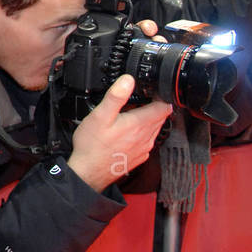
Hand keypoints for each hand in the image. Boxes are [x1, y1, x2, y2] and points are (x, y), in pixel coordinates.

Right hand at [67, 75, 171, 191]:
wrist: (88, 172)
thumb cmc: (92, 145)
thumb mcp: (100, 115)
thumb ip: (116, 96)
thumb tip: (128, 80)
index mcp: (139, 124)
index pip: (163, 107)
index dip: (160, 96)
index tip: (151, 90)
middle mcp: (146, 137)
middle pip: (160, 118)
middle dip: (154, 107)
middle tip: (139, 100)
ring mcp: (143, 149)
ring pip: (154, 130)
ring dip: (148, 121)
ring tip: (131, 114)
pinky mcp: (139, 157)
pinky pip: (146, 142)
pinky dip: (141, 134)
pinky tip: (127, 133)